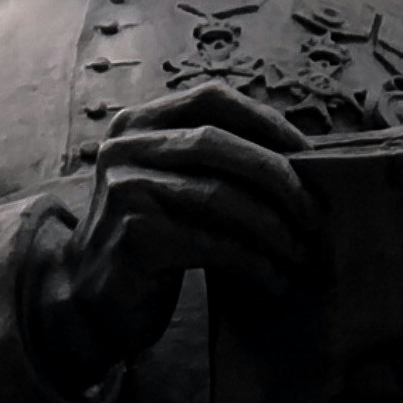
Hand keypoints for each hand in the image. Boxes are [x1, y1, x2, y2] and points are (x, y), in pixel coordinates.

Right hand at [25, 78, 311, 395]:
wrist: (89, 303)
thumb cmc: (147, 242)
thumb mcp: (170, 185)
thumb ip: (210, 161)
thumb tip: (298, 161)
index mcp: (137, 123)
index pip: (212, 99)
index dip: (266, 122)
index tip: (308, 157)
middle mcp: (125, 148)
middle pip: (219, 142)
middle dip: (278, 177)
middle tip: (313, 213)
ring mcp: (126, 190)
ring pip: (220, 195)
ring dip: (272, 226)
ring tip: (299, 251)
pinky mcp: (136, 236)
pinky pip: (212, 243)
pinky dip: (252, 262)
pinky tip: (273, 279)